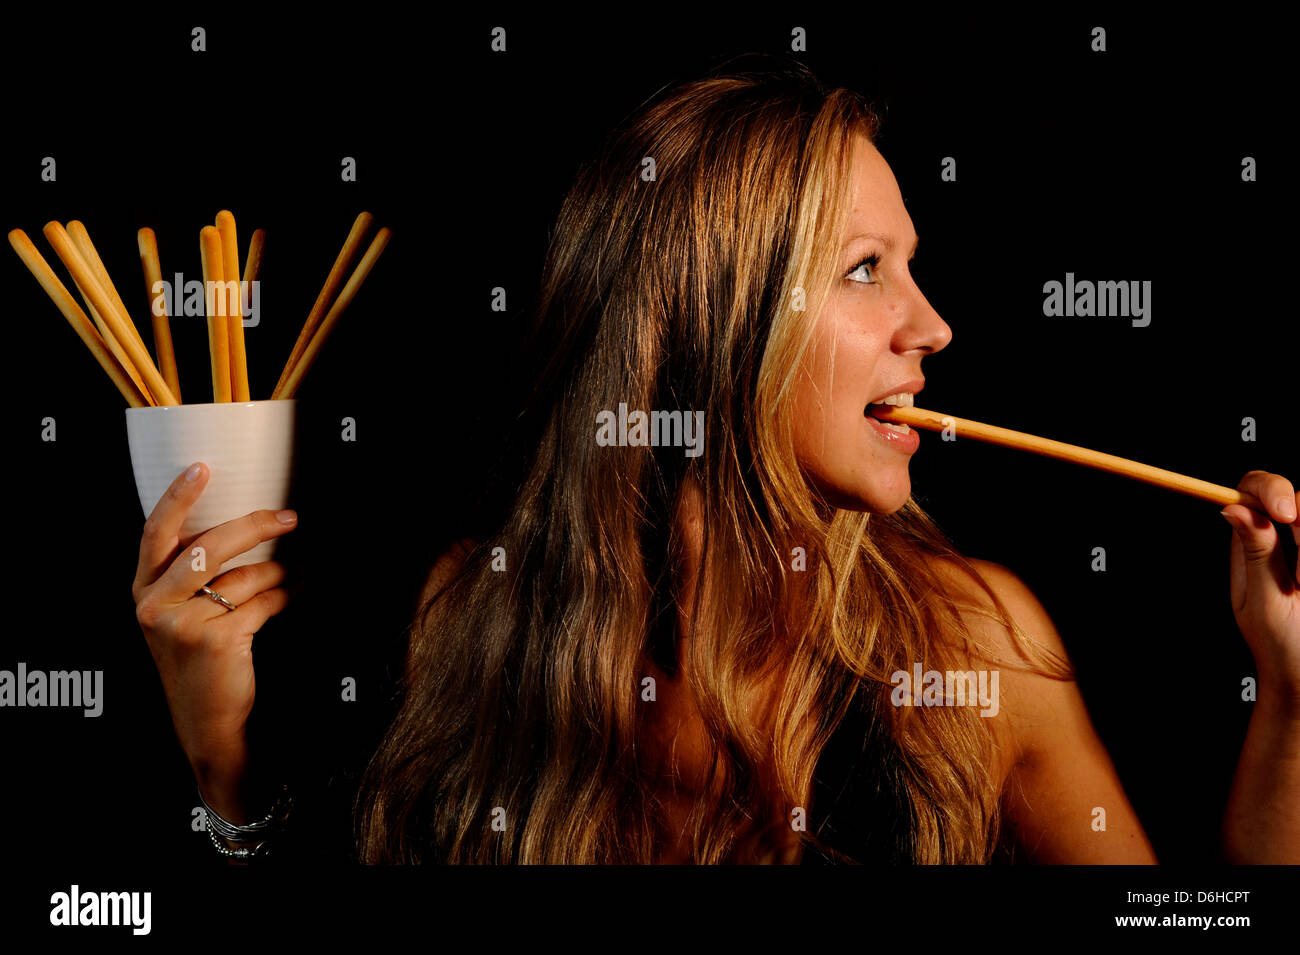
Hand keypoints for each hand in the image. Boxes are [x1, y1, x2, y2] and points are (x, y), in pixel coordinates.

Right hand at [130, 462, 298, 815]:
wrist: (206, 722)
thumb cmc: (200, 660)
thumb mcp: (184, 614)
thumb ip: (197, 574)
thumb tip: (246, 525)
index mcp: (144, 591)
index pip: (156, 533)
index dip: (178, 497)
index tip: (202, 468)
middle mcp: (155, 606)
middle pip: (208, 547)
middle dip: (254, 526)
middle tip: (289, 517)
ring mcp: (183, 625)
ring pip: (245, 577)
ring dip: (276, 574)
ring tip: (287, 578)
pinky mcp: (215, 641)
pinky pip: (263, 603)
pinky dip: (281, 599)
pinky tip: (285, 601)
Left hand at [1220, 471, 1299, 715]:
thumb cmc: (1282, 647)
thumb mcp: (1266, 602)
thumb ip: (1257, 554)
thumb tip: (1230, 506)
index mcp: (1252, 544)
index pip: (1251, 491)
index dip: (1268, 488)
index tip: (1285, 511)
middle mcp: (1282, 540)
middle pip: (1293, 497)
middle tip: (1299, 546)